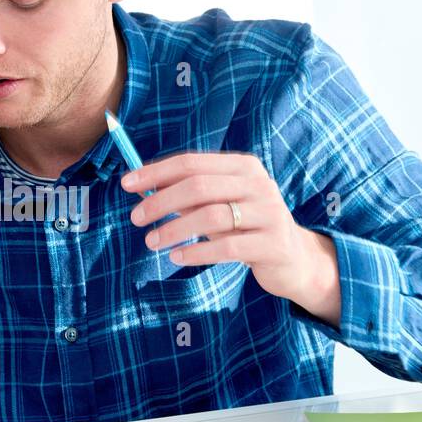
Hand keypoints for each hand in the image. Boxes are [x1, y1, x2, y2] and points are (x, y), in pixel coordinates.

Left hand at [122, 152, 340, 323]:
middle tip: (136, 219)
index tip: (127, 185)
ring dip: (174, 229)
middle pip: (199, 186)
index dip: (156, 172)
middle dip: (161, 201)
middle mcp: (258, 185)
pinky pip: (227, 248)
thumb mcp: (221, 204)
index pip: (191, 162)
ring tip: (151, 242)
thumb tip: (143, 188)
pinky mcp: (273, 245)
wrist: (294, 258)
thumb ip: (190, 194)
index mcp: (243, 167)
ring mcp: (269, 214)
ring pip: (211, 216)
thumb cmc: (246, 228)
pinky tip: (177, 258)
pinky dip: (197, 252)